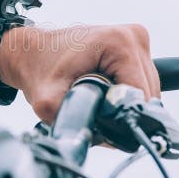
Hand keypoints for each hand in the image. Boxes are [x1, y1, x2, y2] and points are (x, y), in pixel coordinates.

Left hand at [0, 24, 159, 122]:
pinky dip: (125, 94)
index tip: (98, 121)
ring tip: (97, 100)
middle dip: (123, 111)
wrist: (31, 51)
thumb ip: (74, 121)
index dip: (122, 117)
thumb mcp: (48, 102)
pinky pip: (142, 83)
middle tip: (92, 110)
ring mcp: (137, 40)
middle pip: (147, 94)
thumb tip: (103, 140)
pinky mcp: (136, 48)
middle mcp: (134, 37)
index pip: (140, 95)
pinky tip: (104, 93)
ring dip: (125, 103)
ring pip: (147, 90)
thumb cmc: (39, 70)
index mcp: (119, 43)